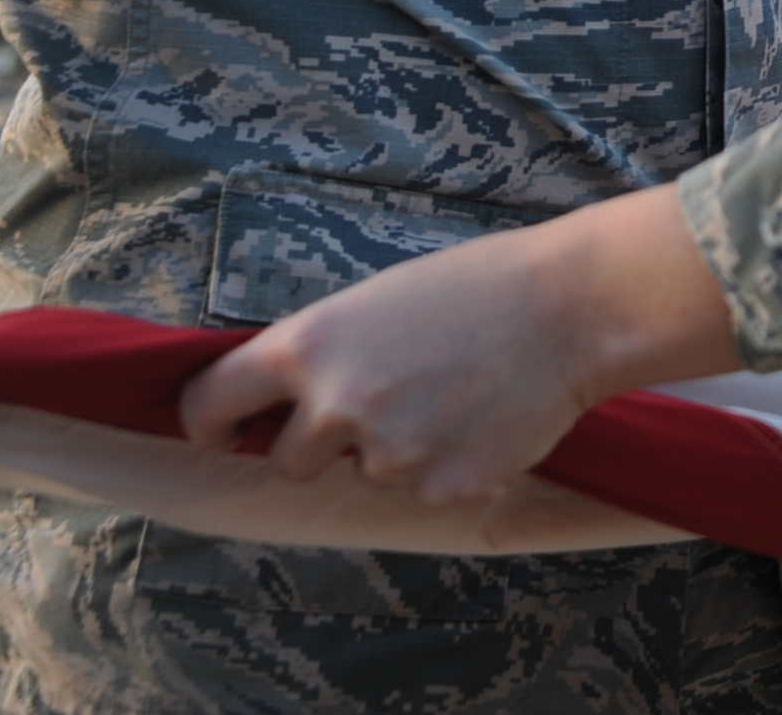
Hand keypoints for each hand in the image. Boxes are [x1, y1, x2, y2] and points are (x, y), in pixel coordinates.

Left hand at [177, 183, 739, 504]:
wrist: (571, 308)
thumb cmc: (475, 288)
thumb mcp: (374, 302)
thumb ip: (320, 354)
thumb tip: (279, 405)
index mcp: (308, 347)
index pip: (212, 404)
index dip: (211, 424)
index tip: (224, 434)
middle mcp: (336, 405)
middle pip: (290, 460)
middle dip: (323, 442)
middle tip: (385, 399)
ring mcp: (389, 454)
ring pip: (367, 475)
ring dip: (395, 452)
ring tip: (452, 396)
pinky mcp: (440, 488)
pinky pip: (422, 492)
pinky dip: (445, 466)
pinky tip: (482, 420)